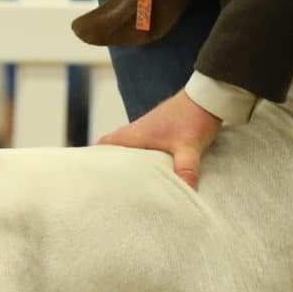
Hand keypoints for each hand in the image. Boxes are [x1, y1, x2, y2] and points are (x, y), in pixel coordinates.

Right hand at [99, 90, 223, 188]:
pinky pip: (142, 148)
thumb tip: (185, 194)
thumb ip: (186, 170)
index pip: (104, 144)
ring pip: (128, 149)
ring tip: (124, 185)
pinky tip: (148, 172)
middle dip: (107, 166)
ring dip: (125, 163)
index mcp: (136, 134)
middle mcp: (137, 131)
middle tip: (103, 187)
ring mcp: (147, 130)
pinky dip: (140, 159)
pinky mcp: (159, 131)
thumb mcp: (190, 147)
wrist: (207, 97)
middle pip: (113, 149)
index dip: (92, 158)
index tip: (85, 174)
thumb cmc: (193, 118)